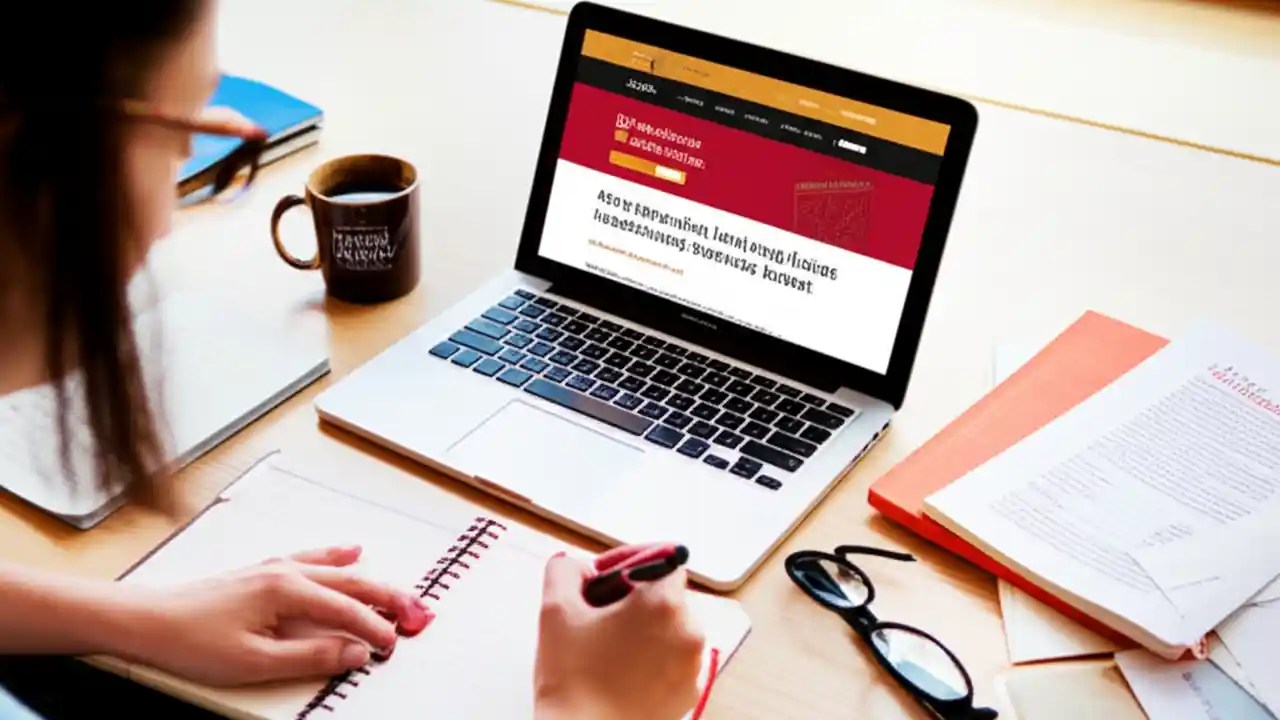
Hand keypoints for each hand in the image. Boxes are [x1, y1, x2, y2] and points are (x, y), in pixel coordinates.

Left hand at [116, 545, 431, 686]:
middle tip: (418, 614)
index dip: (375, 630)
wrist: (149, 620)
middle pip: (352, 585)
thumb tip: (351, 653)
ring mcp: (276, 569)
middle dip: (389, 599)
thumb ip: (310, 656)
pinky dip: (338, 558)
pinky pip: (314, 560)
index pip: (347, 612)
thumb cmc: (192, 640)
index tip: (394, 645)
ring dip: (372, 582)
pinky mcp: (265, 572)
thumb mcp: (255, 661)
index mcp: (288, 591)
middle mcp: (287, 573)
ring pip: (338, 572)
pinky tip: (351, 553)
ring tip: (399, 592)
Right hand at [533, 545, 705, 719]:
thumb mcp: (555, 612)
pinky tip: (621, 670)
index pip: (664, 560)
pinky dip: (653, 659)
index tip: (609, 575)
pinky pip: (674, 662)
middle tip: (600, 611)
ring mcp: (692, 666)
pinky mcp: (688, 694)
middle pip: (668, 596)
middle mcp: (688, 632)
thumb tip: (575, 567)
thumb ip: (564, 572)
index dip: (634, 562)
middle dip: (636, 598)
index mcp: (664, 603)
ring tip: (608, 645)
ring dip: (646, 629)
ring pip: (671, 630)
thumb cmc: (573, 681)